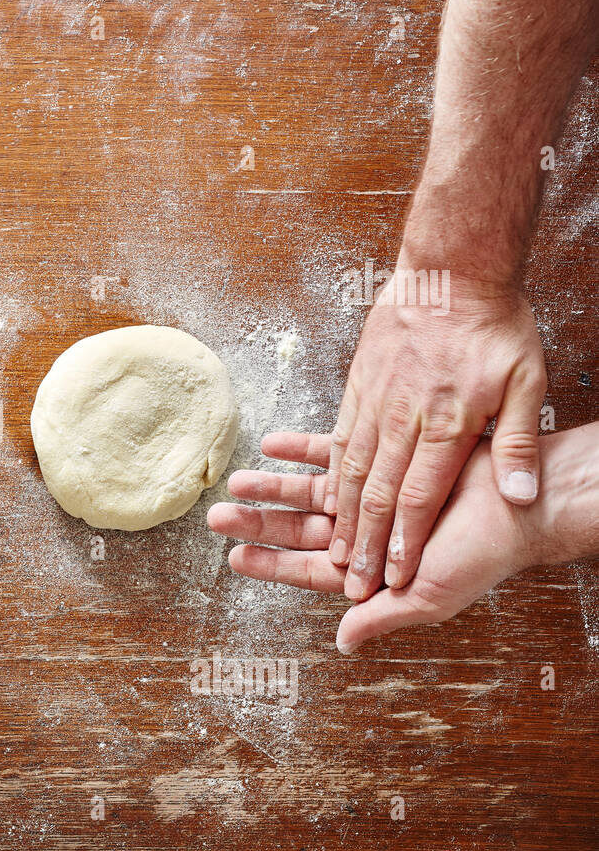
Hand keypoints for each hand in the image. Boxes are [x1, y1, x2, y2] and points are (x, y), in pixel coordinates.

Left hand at [208, 432, 540, 653]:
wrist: (522, 503)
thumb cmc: (483, 556)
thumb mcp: (429, 596)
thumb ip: (381, 617)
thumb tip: (341, 643)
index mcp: (371, 570)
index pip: (308, 570)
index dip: (271, 563)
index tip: (235, 556)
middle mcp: (365, 534)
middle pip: (299, 531)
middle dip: (258, 522)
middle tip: (218, 515)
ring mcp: (373, 498)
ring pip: (309, 494)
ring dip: (273, 486)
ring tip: (238, 480)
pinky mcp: (384, 463)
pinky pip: (335, 455)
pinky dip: (305, 450)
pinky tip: (273, 443)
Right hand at [324, 270, 545, 603]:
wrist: (449, 271)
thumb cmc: (493, 324)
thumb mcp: (527, 380)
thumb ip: (520, 442)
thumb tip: (523, 494)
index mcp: (447, 424)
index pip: (417, 499)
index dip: (401, 543)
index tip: (390, 579)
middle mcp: (404, 419)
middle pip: (376, 494)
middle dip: (362, 544)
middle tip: (350, 580)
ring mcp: (375, 403)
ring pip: (350, 471)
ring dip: (339, 516)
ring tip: (331, 550)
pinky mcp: (358, 387)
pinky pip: (338, 439)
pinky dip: (328, 474)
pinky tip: (323, 499)